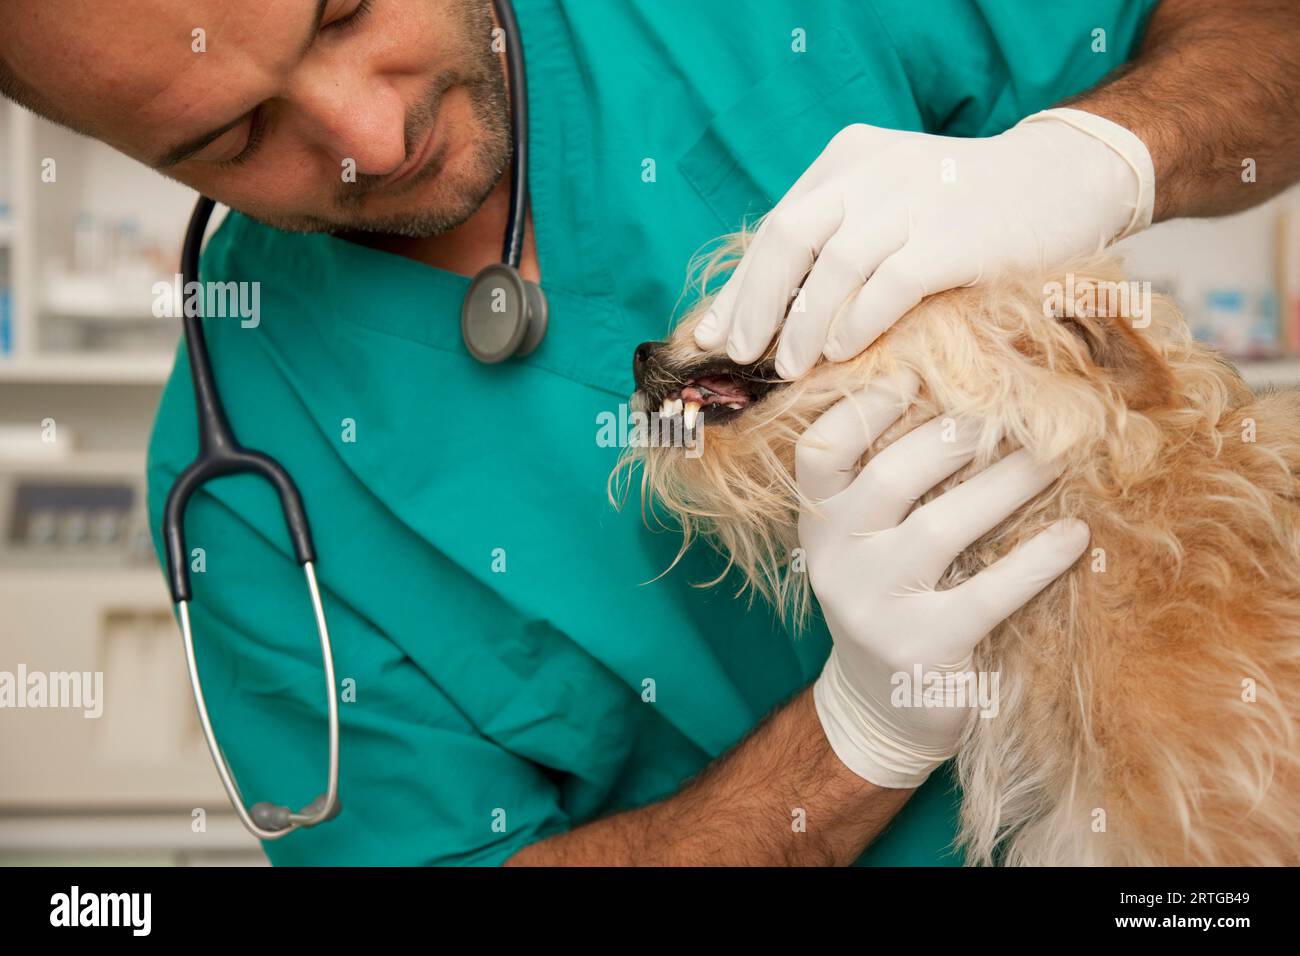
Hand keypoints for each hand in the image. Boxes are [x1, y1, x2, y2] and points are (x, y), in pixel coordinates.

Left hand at [694, 109, 1155, 377]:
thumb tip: (765, 310)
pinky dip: (856, 321)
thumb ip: (834, 242)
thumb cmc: (966, 211)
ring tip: (790, 367)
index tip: (713, 335)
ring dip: (803, 323)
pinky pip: (887, 285)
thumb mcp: (889, 205)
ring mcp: (913, 199)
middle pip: (788, 238)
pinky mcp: (952, 236)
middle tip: (743, 354)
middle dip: (757, 303)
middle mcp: (872, 171)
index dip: (740, 286)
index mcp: (848, 160)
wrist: (1065, 181)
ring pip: (832, 265)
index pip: (776, 225)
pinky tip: (840, 352)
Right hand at [798, 372, 1089, 787]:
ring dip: (1006, 483)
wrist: (885, 707)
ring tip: (1058, 457)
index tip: (922, 368)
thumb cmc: (894, 596)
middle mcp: (835, 559)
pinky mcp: (919, 651)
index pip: (821, 450)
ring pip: (940, 527)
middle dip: (959, 434)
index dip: (867, 404)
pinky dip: (1034, 561)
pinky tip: (1073, 534)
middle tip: (1020, 408)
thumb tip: (969, 394)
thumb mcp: (871, 538)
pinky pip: (985, 595)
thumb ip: (893, 478)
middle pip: (891, 476)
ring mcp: (872, 607)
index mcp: (819, 520)